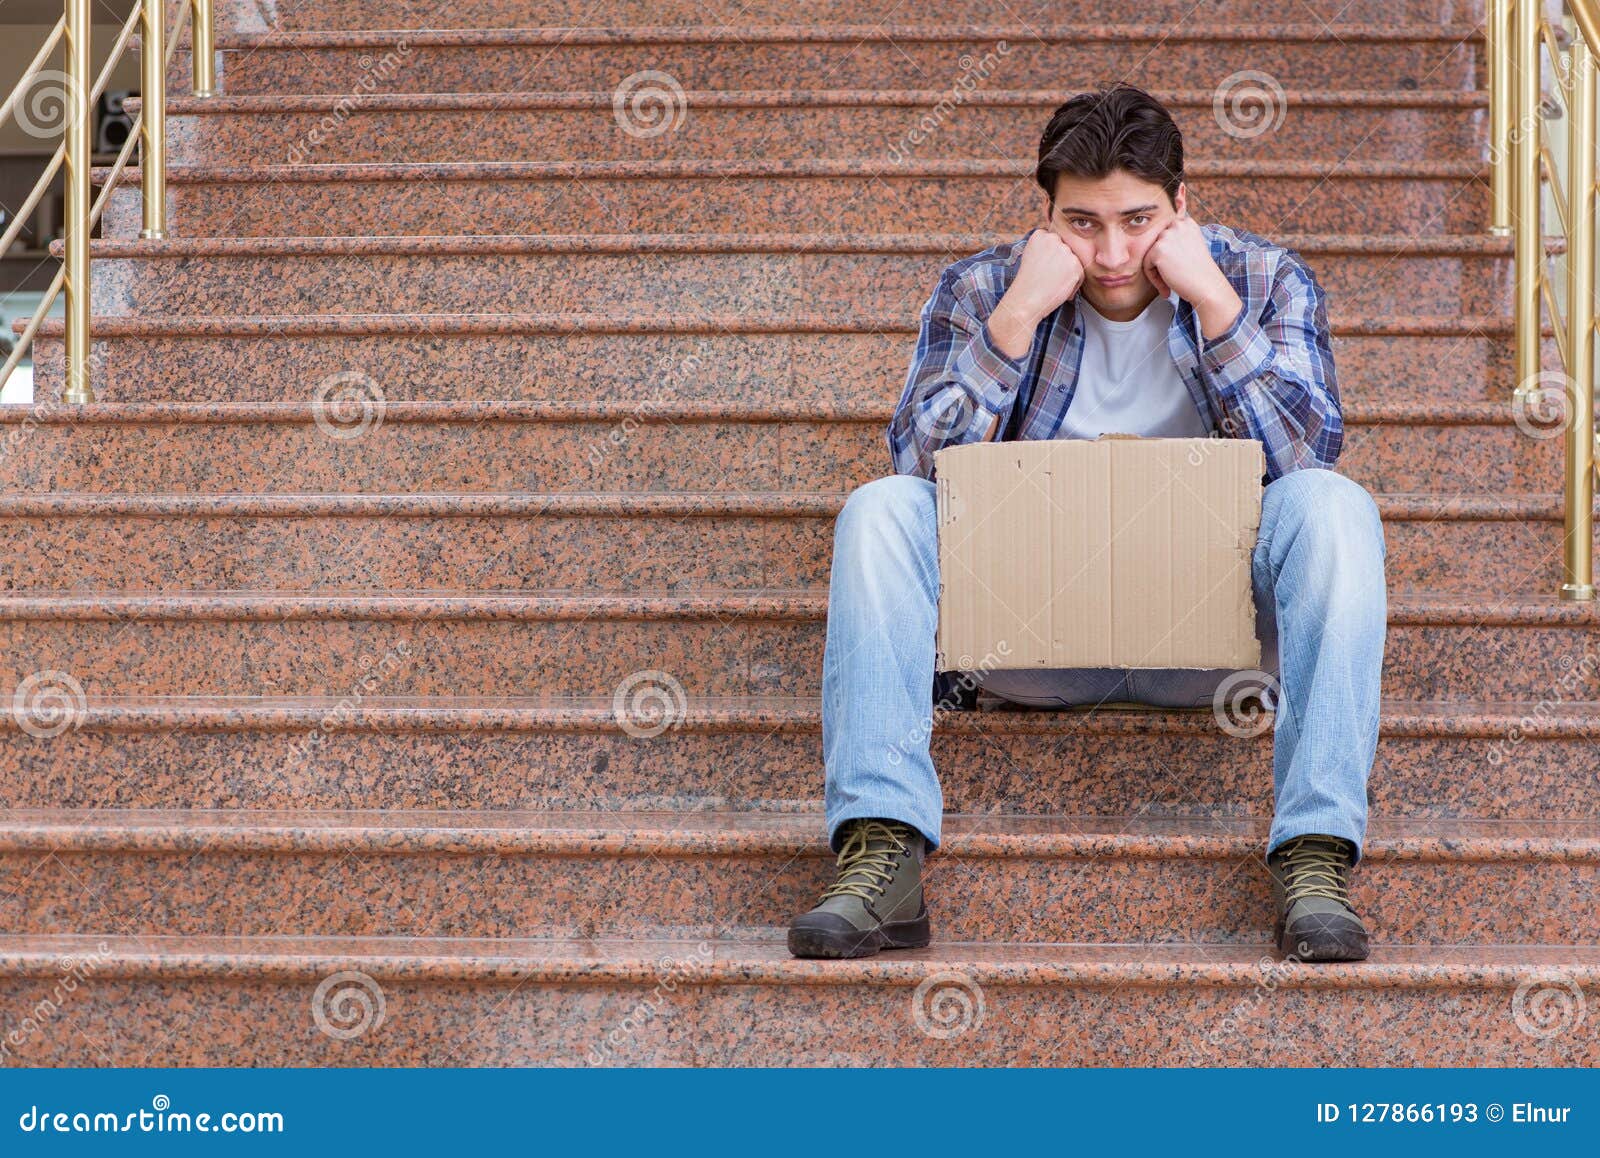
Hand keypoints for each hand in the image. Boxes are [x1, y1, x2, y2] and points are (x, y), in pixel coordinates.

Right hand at [1002, 228, 1084, 324]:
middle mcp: (1053, 239)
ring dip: (1068, 273)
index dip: (1050, 256)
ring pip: (1074, 261)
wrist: (1026, 299)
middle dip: (1061, 264)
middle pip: (1065, 250)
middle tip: (1049, 278)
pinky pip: (1080, 274)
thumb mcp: (1030, 256)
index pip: (1054, 241)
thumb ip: (1044, 247)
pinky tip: (1060, 290)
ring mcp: (1066, 251)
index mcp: (1039, 235)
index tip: (1043, 267)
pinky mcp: (1075, 265)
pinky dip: (1073, 284)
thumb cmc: (1027, 283)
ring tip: (1053, 284)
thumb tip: (1060, 249)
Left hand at [1143, 210, 1243, 338]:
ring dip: (1157, 272)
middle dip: (1161, 263)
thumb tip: (1159, 243)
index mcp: (1186, 222)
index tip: (1177, 267)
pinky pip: (1146, 265)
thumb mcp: (1191, 246)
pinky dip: (1154, 279)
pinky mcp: (1157, 250)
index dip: (1169, 255)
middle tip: (1173, 278)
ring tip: (1169, 284)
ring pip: (1150, 255)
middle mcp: (1176, 225)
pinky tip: (1166, 288)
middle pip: (1156, 245)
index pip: (1165, 236)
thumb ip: (1177, 240)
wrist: (1207, 286)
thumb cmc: (1200, 272)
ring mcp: (1166, 236)